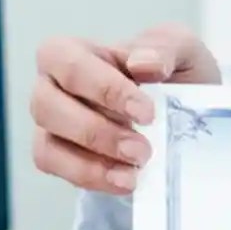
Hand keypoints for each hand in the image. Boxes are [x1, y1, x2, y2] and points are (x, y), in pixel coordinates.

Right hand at [30, 24, 220, 194]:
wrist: (184, 115)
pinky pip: (55, 170)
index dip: (104, 89)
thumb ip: (165, 47)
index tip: (146, 113)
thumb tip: (144, 63)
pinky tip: (124, 182)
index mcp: (73, 52)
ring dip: (91, 163)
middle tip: (142, 150)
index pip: (69, 63)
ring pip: (46, 145)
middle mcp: (51, 86)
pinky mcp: (56, 156)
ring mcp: (51, 125)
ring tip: (134, 172)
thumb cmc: (171, 76)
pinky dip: (90, 178)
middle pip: (45, 106)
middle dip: (96, 132)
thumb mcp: (182, 51)